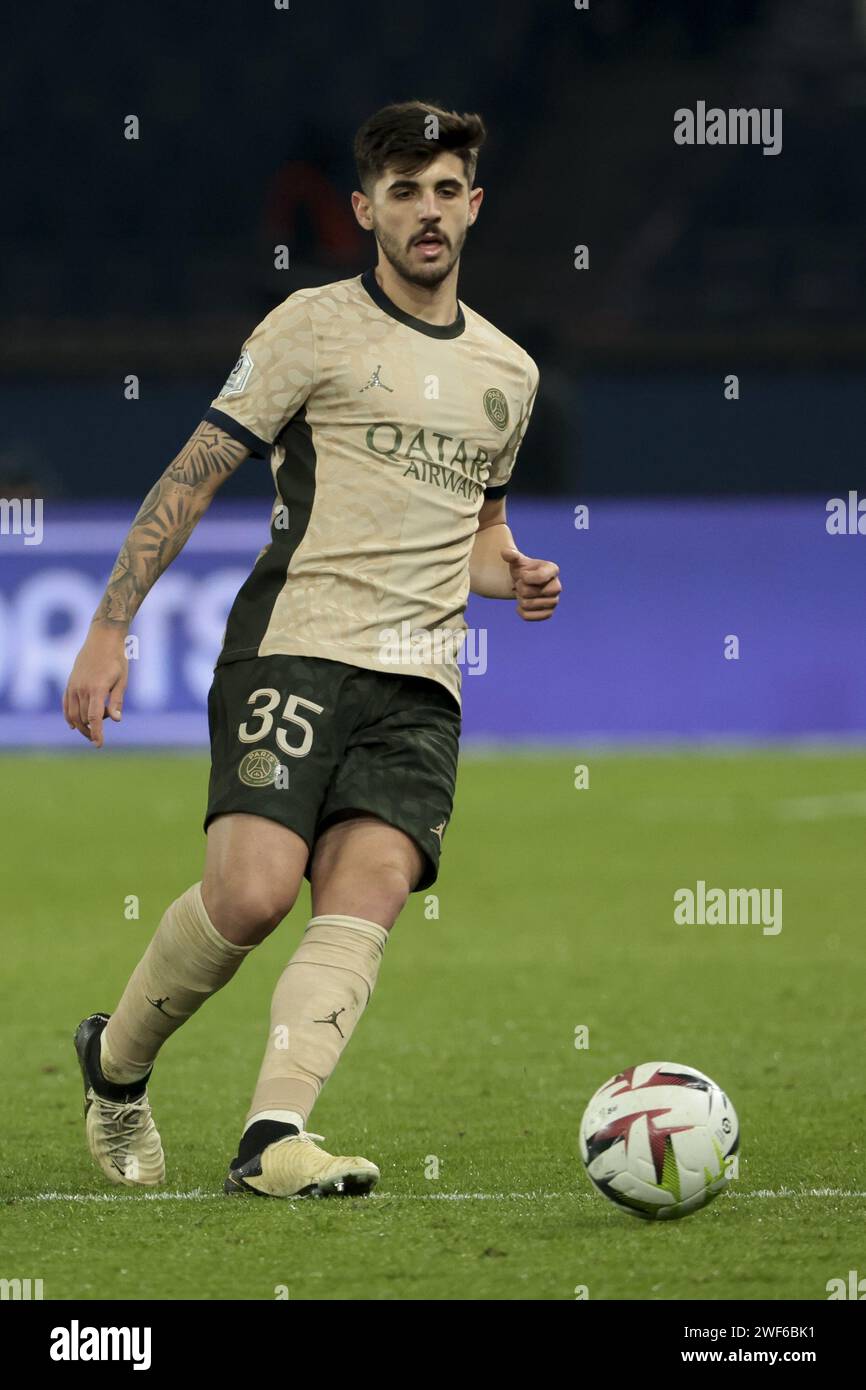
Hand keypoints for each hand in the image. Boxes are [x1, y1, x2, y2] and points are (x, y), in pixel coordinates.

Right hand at [63, 624, 127, 746]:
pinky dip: (69, 716)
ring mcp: (73, 686)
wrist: (102, 639)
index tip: (99, 745)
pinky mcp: (69, 683)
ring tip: (93, 726)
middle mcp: (82, 689)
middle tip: (100, 735)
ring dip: (82, 725)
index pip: (94, 718)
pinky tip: (73, 725)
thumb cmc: (117, 659)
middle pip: (82, 719)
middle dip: (90, 731)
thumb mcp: (122, 680)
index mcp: (97, 689)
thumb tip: (116, 720)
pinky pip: (66, 705)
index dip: (96, 733)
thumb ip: (117, 701)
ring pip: (73, 714)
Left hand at [500, 547, 561, 621]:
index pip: (540, 577)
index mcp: (552, 570)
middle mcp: (557, 586)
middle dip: (521, 588)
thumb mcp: (517, 561)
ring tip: (523, 593)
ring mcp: (554, 601)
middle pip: (531, 592)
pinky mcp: (548, 613)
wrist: (524, 584)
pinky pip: (529, 616)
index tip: (523, 575)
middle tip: (522, 585)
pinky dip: (520, 611)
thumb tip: (505, 552)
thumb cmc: (522, 570)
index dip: (525, 577)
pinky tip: (520, 605)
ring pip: (528, 605)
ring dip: (520, 599)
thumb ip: (511, 555)